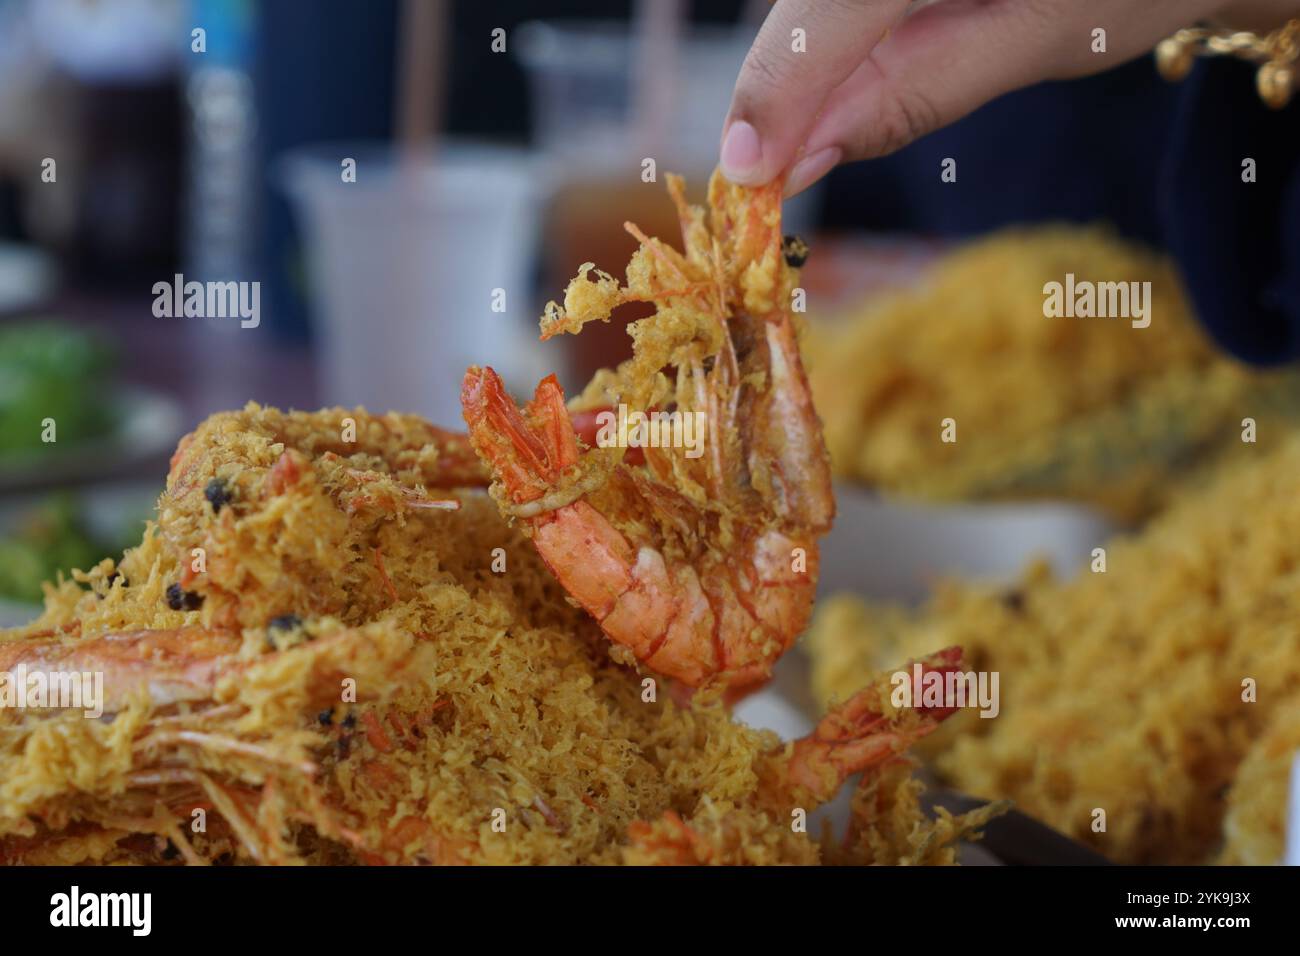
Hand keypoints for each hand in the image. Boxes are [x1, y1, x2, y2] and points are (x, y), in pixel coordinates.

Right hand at [719, 0, 1299, 195]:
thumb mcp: (1036, 40)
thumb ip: (914, 92)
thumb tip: (799, 160)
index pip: (832, 10)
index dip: (779, 87)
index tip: (746, 169)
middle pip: (807, 5)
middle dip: (781, 86)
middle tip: (762, 174)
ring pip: (809, 4)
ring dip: (796, 69)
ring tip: (797, 141)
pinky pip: (834, 3)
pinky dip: (824, 43)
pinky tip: (834, 91)